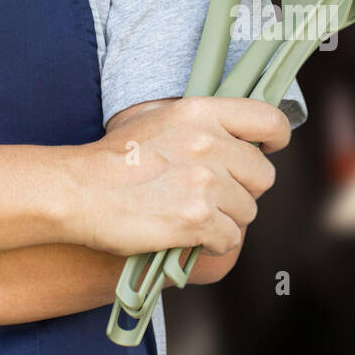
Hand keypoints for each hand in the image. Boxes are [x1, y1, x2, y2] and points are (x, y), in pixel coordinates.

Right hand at [66, 97, 289, 257]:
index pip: (268, 119)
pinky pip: (230, 239)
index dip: (277, 138)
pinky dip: (213, 243)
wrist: (77, 191)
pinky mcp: (196, 219)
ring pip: (248, 211)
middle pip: (263, 175)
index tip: (270, 150)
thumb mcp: (154, 116)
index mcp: (201, 112)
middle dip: (244, 189)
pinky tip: (188, 235)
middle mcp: (209, 144)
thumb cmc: (112, 157)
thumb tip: (229, 129)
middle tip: (214, 195)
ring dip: (227, 218)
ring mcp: (204, 183)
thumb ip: (196, 119)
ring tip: (193, 215)